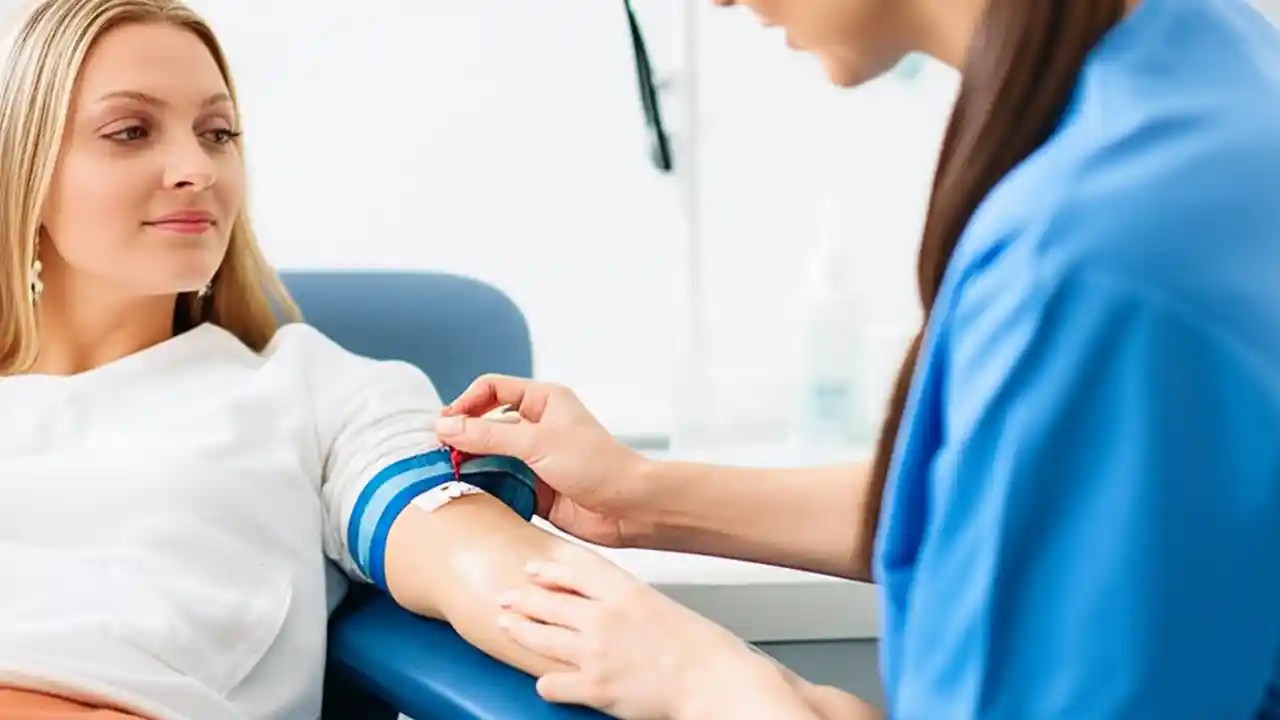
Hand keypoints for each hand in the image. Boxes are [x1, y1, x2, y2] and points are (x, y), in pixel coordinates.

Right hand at [438, 374, 651, 547]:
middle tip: (440, 455)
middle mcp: (537, 426)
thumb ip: (489, 435)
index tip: (445, 425)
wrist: (628, 508)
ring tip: (449, 477)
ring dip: (471, 466)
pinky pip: (500, 484)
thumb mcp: (537, 443)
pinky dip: (485, 489)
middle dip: (462, 438)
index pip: (492, 389)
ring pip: (489, 456)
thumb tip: (446, 426)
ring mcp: (534, 458)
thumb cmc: (597, 465)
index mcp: (543, 401)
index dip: (466, 403)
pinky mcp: (534, 487)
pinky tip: (470, 497)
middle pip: (485, 424)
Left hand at [495, 543, 766, 719]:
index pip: (574, 570)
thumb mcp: (658, 606)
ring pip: (538, 637)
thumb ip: (625, 600)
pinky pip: (551, 683)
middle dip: (520, 599)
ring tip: (506, 627)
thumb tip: (600, 599)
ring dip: (518, 631)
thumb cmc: (695, 647)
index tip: (531, 569)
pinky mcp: (595, 686)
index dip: (548, 569)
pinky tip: (546, 682)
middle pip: (546, 601)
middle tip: (504, 598)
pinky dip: (546, 683)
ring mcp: (596, 651)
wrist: (713, 679)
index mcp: (625, 592)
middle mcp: (605, 617)